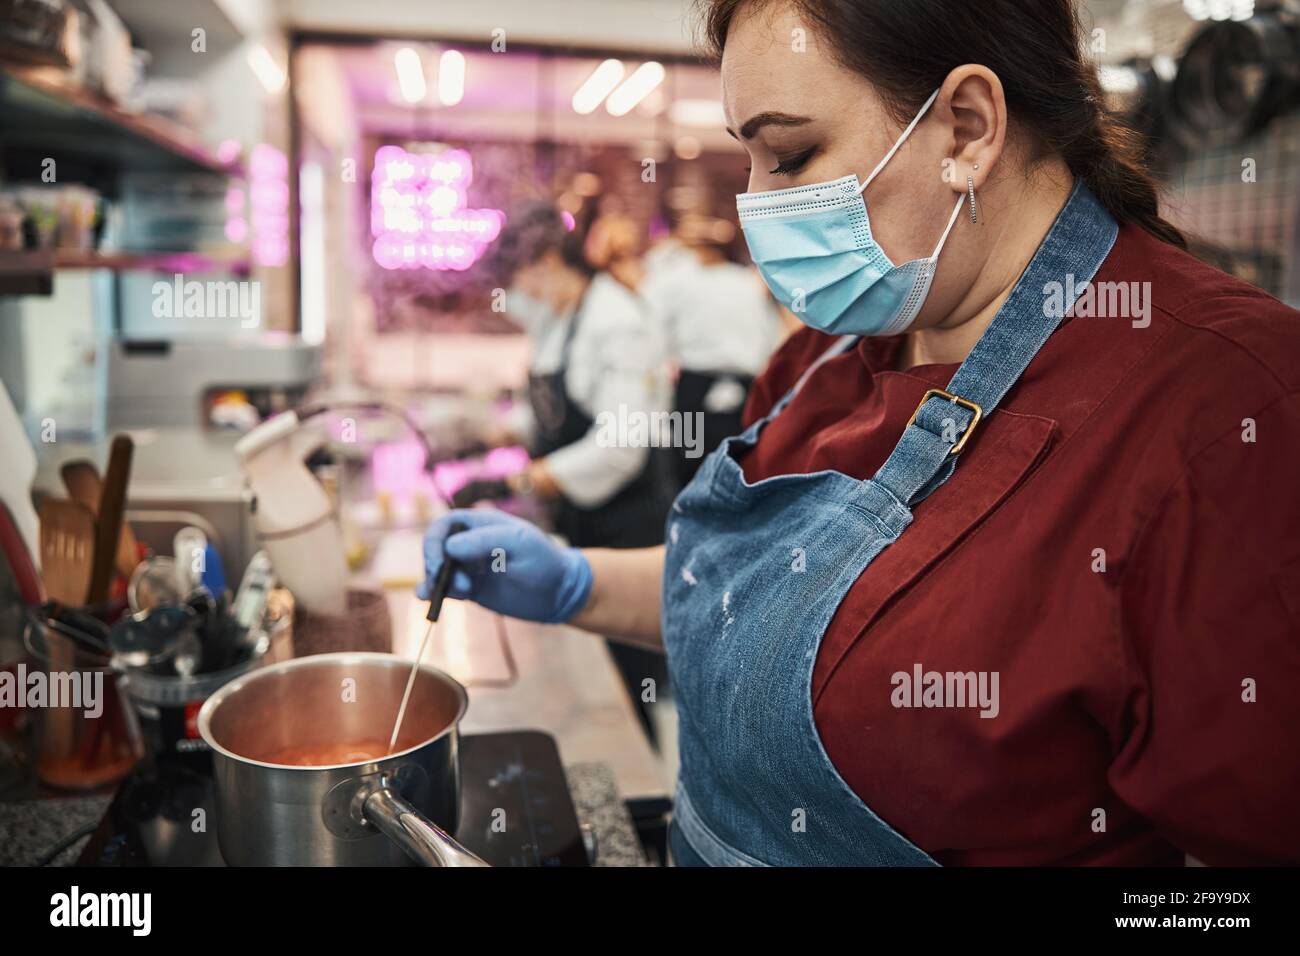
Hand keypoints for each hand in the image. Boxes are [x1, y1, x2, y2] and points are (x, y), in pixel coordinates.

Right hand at [417, 509, 591, 623]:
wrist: (559, 592)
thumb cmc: (544, 560)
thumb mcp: (519, 543)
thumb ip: (485, 540)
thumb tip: (449, 547)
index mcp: (481, 524)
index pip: (444, 525)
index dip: (434, 541)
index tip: (438, 562)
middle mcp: (471, 543)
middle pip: (436, 548)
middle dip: (435, 565)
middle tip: (454, 583)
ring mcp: (470, 566)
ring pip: (438, 570)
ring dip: (438, 581)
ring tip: (463, 591)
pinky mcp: (472, 588)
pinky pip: (446, 588)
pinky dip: (434, 592)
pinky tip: (429, 599)